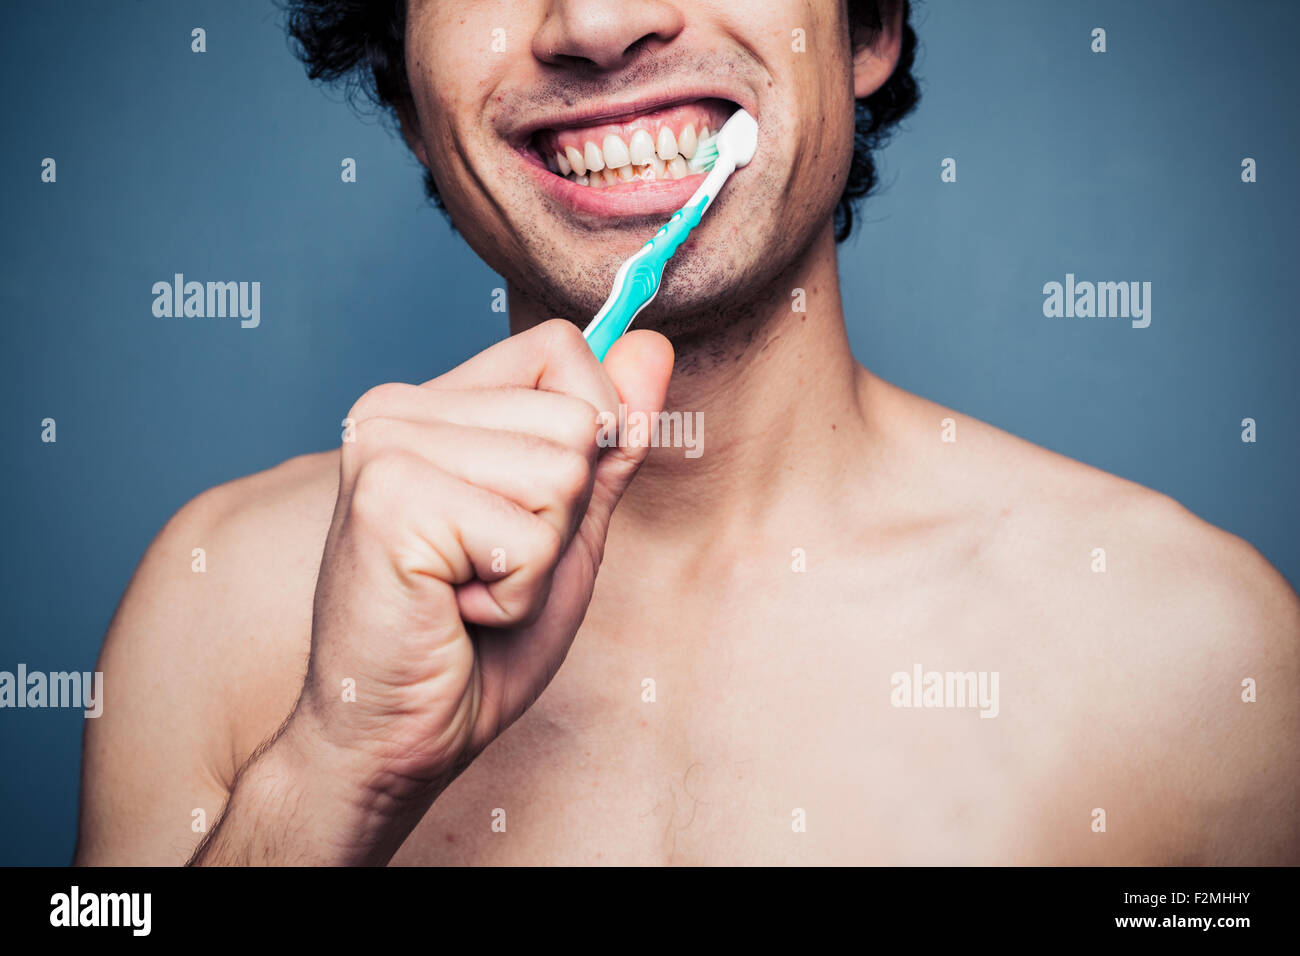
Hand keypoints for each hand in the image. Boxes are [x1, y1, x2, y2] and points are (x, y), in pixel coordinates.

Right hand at [292, 319, 672, 811]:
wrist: (394, 736)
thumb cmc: (476, 642)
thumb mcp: (566, 528)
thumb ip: (607, 441)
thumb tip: (653, 344)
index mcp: (433, 404)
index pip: (561, 348)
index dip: (590, 431)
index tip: (537, 509)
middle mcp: (398, 409)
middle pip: (576, 416)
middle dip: (564, 516)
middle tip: (489, 568)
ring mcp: (386, 448)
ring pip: (562, 473)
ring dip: (540, 559)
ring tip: (472, 589)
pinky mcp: (390, 502)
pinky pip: (530, 535)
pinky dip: (517, 594)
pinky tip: (456, 612)